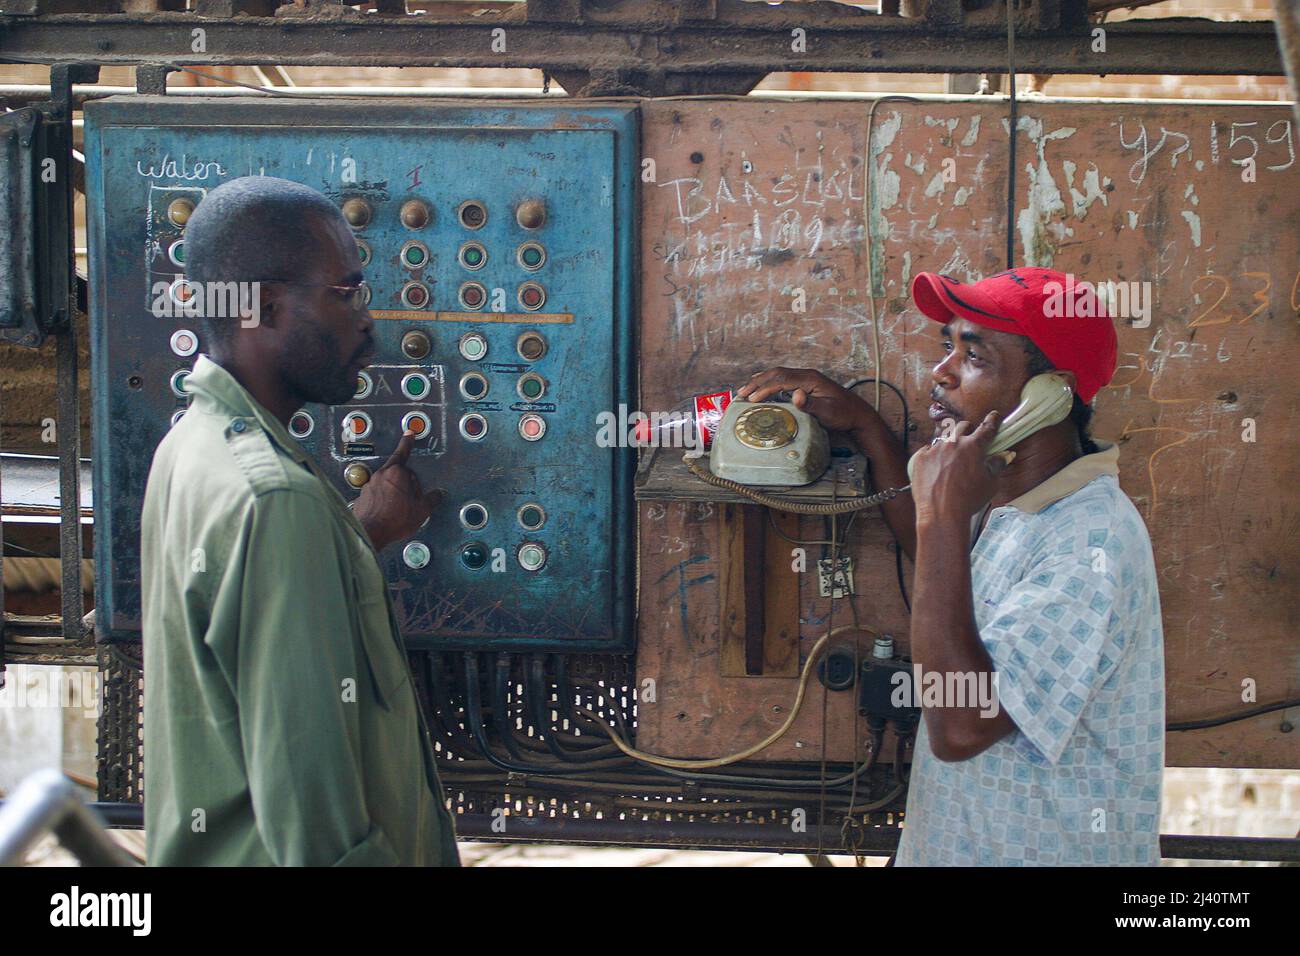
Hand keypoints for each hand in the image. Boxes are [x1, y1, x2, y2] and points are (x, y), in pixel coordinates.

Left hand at [352, 431, 443, 551]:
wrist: (369, 533)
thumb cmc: (395, 519)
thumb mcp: (422, 510)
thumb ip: (432, 499)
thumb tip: (438, 494)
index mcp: (397, 472)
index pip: (404, 453)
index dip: (408, 443)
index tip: (409, 434)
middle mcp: (381, 474)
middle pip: (397, 472)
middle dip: (406, 481)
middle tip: (412, 497)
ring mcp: (370, 485)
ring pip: (387, 483)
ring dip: (394, 492)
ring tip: (400, 509)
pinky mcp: (363, 496)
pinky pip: (377, 494)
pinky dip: (384, 500)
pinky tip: (388, 512)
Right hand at [735, 367, 870, 432]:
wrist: (858, 415)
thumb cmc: (844, 414)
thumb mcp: (828, 412)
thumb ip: (811, 404)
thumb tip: (795, 395)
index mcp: (810, 378)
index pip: (782, 380)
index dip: (765, 388)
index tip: (751, 399)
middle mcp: (807, 375)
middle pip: (777, 374)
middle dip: (757, 382)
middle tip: (741, 393)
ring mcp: (807, 379)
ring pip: (779, 375)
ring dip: (761, 381)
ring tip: (746, 389)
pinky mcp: (806, 385)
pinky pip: (783, 380)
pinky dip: (770, 383)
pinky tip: (763, 388)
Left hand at [909, 411, 1012, 526]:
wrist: (941, 512)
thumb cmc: (968, 500)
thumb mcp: (990, 483)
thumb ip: (997, 466)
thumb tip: (1003, 457)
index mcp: (974, 447)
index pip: (987, 428)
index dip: (992, 420)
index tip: (994, 416)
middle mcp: (954, 443)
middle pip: (963, 426)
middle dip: (969, 429)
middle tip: (971, 436)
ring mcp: (935, 449)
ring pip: (944, 435)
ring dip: (950, 439)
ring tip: (952, 450)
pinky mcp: (920, 458)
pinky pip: (927, 449)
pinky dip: (933, 453)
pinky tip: (936, 464)